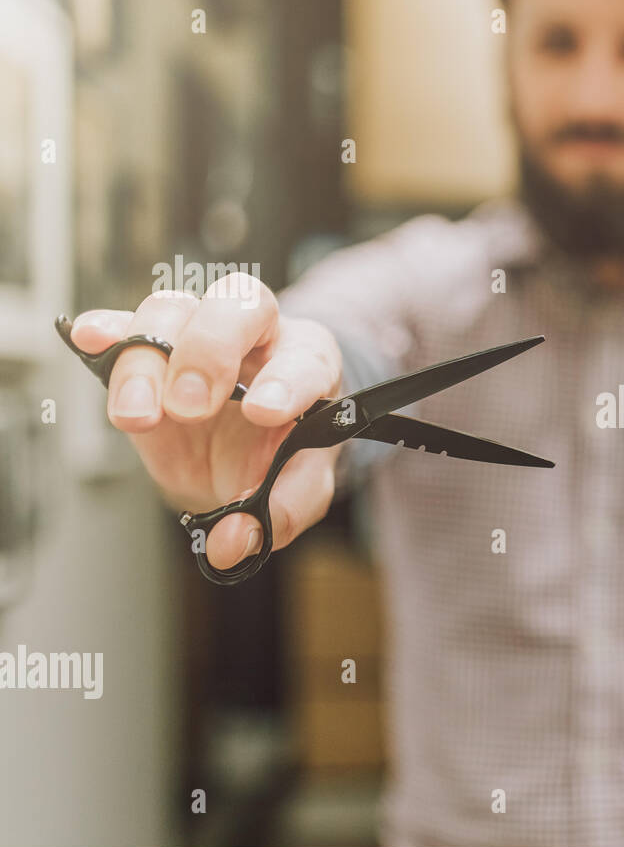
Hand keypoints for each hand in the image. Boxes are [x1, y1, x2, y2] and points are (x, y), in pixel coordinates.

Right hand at [69, 274, 343, 568]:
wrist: (248, 451)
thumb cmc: (282, 453)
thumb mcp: (301, 486)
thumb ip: (282, 510)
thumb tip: (236, 541)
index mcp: (308, 362)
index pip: (305, 357)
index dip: (286, 381)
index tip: (264, 413)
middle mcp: (256, 337)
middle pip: (239, 304)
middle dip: (211, 353)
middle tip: (191, 407)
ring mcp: (197, 335)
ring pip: (173, 312)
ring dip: (150, 361)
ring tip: (140, 416)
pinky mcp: (148, 350)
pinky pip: (124, 324)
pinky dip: (106, 330)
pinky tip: (92, 339)